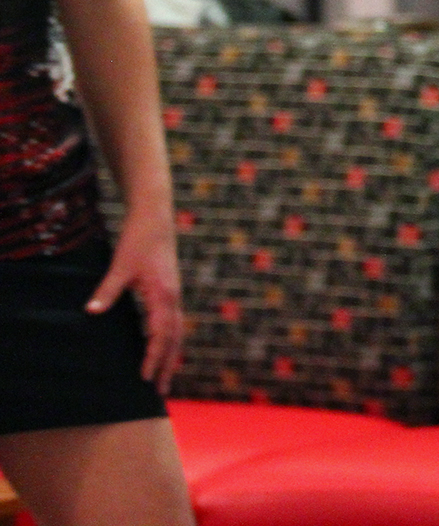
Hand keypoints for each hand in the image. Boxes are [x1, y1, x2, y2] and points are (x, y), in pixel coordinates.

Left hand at [87, 208, 184, 392]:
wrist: (155, 217)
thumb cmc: (138, 240)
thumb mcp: (120, 266)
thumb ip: (107, 291)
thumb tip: (91, 312)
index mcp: (163, 294)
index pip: (161, 334)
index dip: (153, 357)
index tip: (144, 378)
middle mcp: (173, 297)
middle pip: (174, 338)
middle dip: (167, 365)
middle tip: (160, 392)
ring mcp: (174, 294)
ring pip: (177, 332)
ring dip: (170, 355)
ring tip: (164, 376)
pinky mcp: (171, 290)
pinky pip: (174, 322)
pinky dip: (169, 340)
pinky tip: (161, 347)